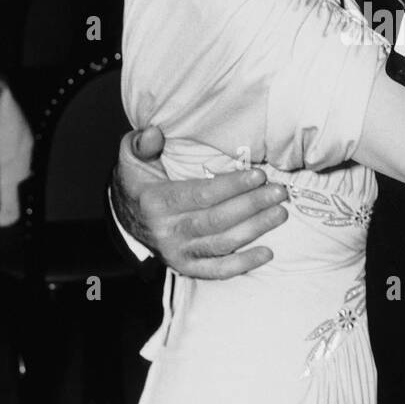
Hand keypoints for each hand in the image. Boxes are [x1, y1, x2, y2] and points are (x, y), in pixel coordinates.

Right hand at [112, 126, 289, 279]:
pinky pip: (216, 270)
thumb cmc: (137, 182)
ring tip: (280, 213)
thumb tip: (154, 133)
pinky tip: (267, 253)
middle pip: (216, 220)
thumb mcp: (131, 157)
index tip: (258, 175)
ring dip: (254, 229)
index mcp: (156, 202)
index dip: (231, 186)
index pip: (200, 195)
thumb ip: (140, 143)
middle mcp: (166, 231)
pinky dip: (242, 264)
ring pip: (221, 243)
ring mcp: (176, 253)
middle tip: (278, 192)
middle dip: (251, 205)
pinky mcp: (185, 267)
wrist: (124, 218)